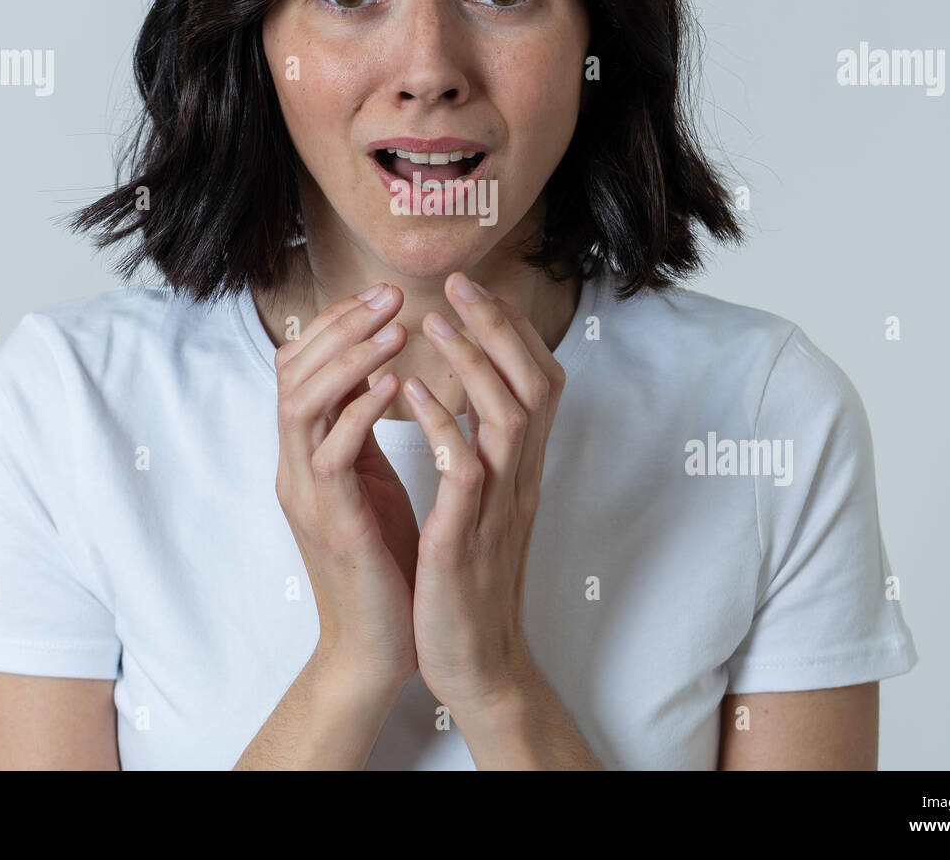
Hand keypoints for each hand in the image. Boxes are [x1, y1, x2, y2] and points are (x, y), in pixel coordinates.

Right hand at [272, 283, 419, 696]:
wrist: (376, 649)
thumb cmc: (383, 564)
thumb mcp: (370, 483)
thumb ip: (362, 433)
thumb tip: (379, 374)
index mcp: (307, 455)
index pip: (301, 368)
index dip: (337, 325)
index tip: (384, 297)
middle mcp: (295, 467)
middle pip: (292, 373)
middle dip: (341, 326)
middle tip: (390, 296)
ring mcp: (305, 494)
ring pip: (301, 403)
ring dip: (348, 359)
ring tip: (395, 329)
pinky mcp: (330, 521)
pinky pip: (330, 453)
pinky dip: (359, 411)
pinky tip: (395, 385)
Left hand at [400, 272, 567, 721]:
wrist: (474, 663)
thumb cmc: (466, 580)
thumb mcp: (483, 507)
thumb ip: (483, 453)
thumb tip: (467, 400)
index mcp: (522, 471)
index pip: (538, 383)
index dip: (513, 333)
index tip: (478, 293)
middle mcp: (521, 480)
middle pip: (533, 384)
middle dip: (500, 328)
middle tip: (462, 285)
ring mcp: (498, 507)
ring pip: (508, 414)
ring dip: (474, 362)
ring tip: (435, 323)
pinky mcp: (466, 537)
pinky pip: (464, 467)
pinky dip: (441, 422)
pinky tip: (412, 390)